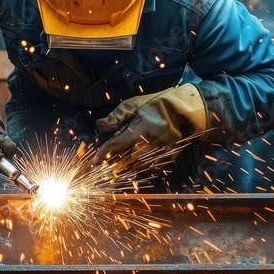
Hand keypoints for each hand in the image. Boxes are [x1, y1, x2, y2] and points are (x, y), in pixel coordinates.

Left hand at [91, 83, 207, 166]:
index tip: (90, 163)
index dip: (102, 155)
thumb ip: (117, 117)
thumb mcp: (134, 105)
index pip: (116, 146)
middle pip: (125, 162)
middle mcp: (150, 145)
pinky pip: (148, 166)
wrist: (182, 110)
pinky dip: (138, 166)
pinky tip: (130, 163)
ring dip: (124, 167)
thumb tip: (100, 126)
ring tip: (111, 168)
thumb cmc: (156, 105)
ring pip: (137, 167)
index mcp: (141, 131)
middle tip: (98, 168)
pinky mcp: (167, 157)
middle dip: (111, 165)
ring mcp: (160, 153)